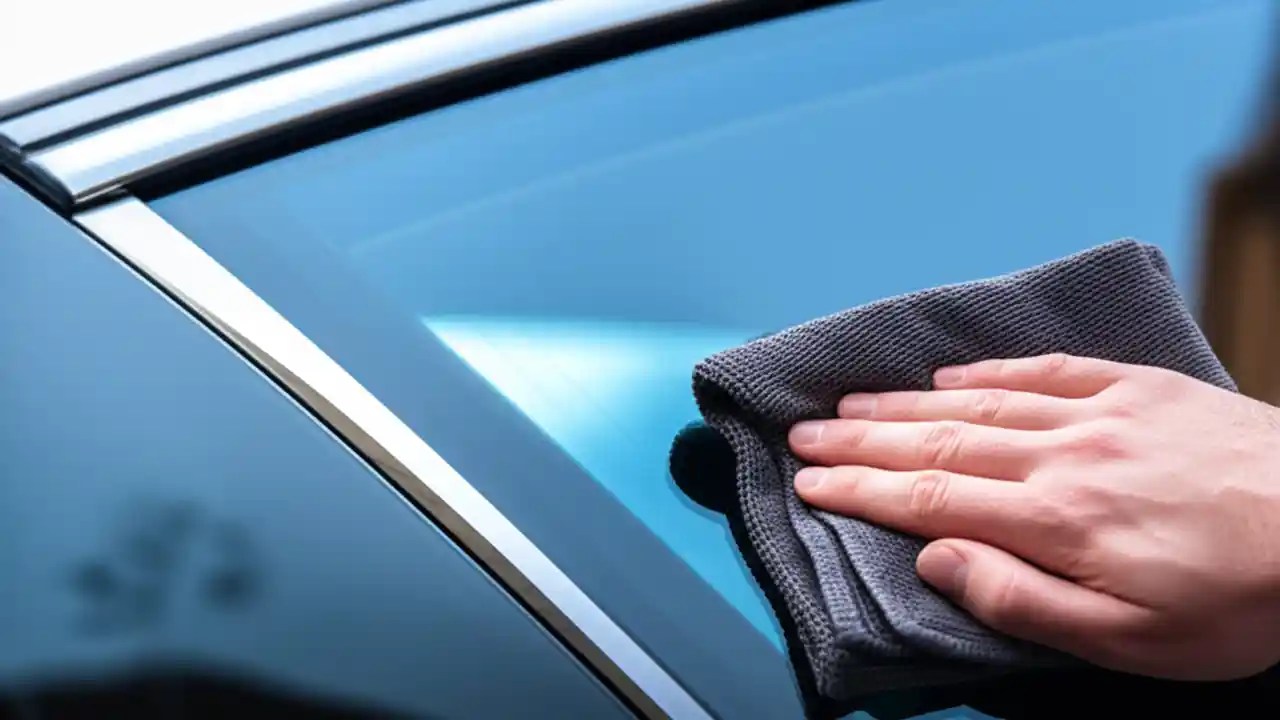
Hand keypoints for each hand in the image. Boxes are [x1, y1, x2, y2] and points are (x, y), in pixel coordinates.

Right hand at [788, 353, 1279, 680]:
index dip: (859, 491)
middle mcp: (1063, 454)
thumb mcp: (1130, 641)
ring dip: (905, 405)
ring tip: (849, 404)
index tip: (807, 483)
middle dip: (860, 441)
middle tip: (803, 434)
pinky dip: (988, 373)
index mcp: (1054, 519)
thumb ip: (1021, 599)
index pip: (929, 498)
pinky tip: (950, 375)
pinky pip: (1045, 372)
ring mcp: (1101, 413)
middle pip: (937, 442)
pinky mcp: (1139, 389)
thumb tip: (936, 560)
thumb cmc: (1239, 601)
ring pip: (979, 404)